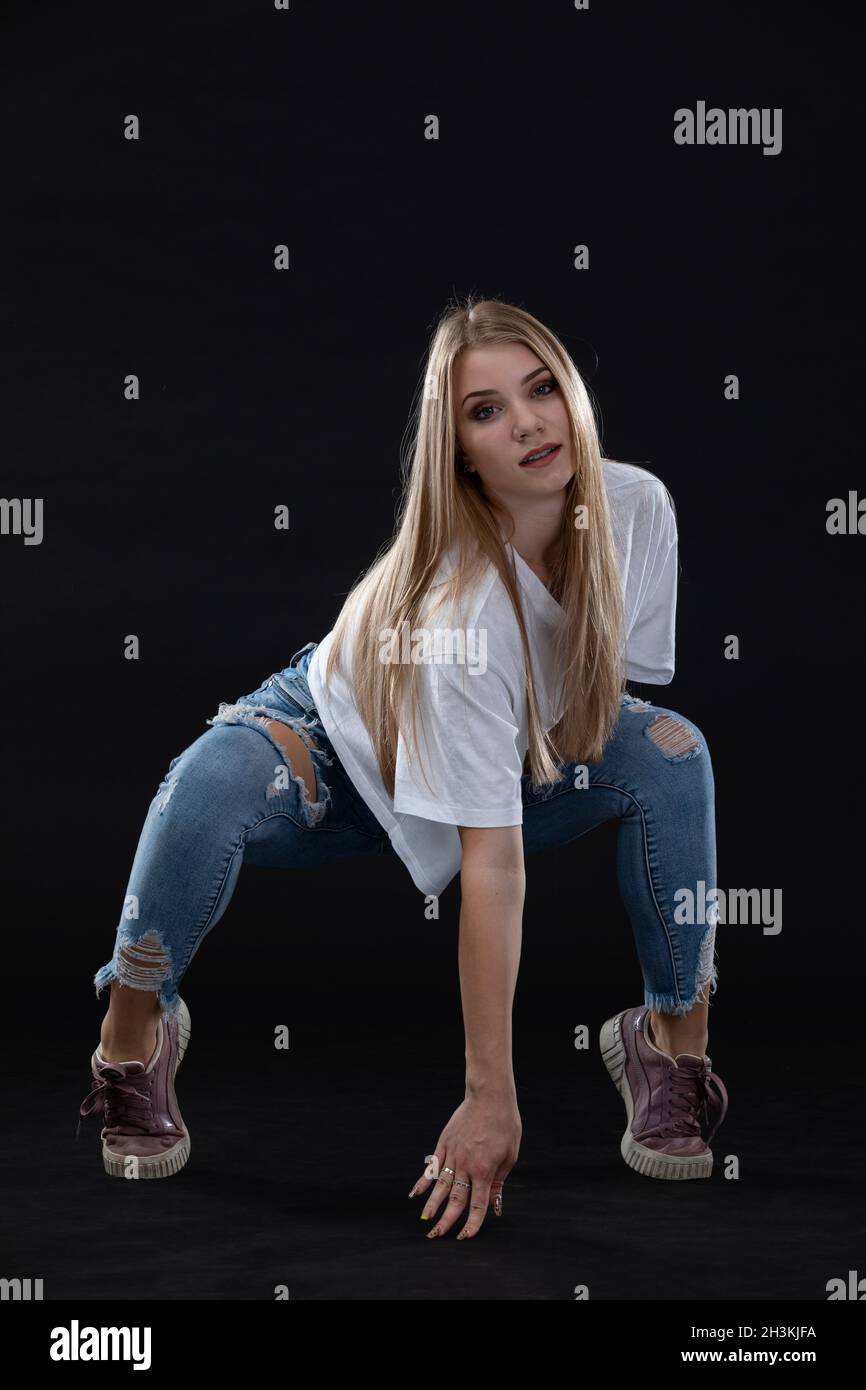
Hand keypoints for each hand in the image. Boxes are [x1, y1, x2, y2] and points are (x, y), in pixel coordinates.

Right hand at [408, 1094, 521, 1239]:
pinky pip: (432, 1166)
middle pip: (454, 1199)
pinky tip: (415, 1194)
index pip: (477, 1204)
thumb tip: (494, 1205)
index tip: (464, 1237)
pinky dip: (423, 1181)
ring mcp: (452, 1153)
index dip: (471, 1224)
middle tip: (436, 1236)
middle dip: (446, 1220)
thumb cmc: (505, 1125)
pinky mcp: (444, 1143)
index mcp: (484, 1170)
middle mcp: (465, 1164)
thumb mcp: (509, 1156)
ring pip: (440, 1185)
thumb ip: (498, 1182)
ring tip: (425, 1220)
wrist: (489, 1096)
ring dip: (432, 1205)